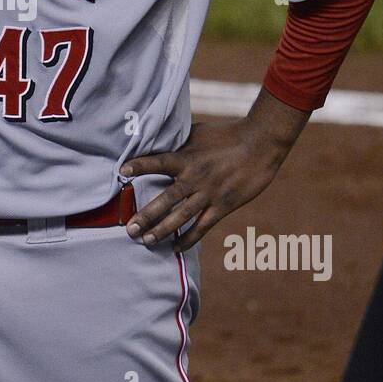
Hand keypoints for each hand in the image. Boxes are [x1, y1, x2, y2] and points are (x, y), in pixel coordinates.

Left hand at [119, 90, 309, 252]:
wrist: (261, 143)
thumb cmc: (228, 134)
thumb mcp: (198, 133)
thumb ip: (179, 144)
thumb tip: (159, 144)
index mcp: (186, 157)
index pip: (158, 162)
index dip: (140, 165)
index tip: (122, 171)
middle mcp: (195, 177)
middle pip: (166, 200)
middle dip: (146, 216)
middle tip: (129, 229)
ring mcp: (209, 194)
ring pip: (181, 217)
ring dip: (162, 230)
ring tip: (146, 241)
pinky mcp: (223, 205)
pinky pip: (203, 226)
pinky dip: (189, 238)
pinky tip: (176, 247)